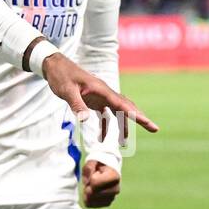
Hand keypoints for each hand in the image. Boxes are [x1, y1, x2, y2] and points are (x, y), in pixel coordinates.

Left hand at [41, 52, 157, 140]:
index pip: (122, 104)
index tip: (149, 123)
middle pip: (125, 106)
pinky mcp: (92, 99)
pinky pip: (104, 113)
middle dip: (139, 118)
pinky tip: (102, 138)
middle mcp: (104, 92)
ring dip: (122, 126)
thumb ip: (77, 105)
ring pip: (116, 111)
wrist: (53, 65)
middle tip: (154, 129)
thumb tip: (85, 121)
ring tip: (124, 143)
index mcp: (101, 89)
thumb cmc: (60, 76)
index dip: (137, 115)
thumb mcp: (67, 91)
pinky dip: (105, 125)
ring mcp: (99, 95)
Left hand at [83, 159, 120, 208]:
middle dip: (87, 187)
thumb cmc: (98, 165)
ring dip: (87, 193)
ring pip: (92, 200)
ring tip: (91, 186)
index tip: (94, 174)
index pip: (95, 182)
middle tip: (90, 181)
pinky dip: (88, 199)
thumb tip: (88, 181)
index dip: (90, 178)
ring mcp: (112, 197)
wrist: (106, 171)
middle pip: (93, 192)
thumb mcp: (92, 161)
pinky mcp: (107, 203)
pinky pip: (92, 204)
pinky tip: (90, 193)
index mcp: (114, 176)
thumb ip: (89, 168)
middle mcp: (116, 188)